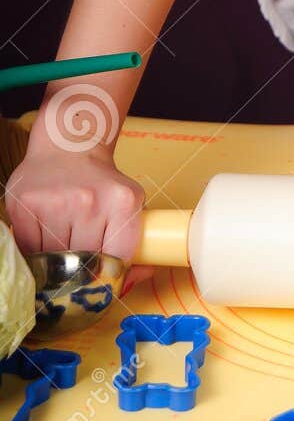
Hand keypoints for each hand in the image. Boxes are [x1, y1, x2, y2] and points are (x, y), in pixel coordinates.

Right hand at [5, 146, 152, 296]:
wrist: (68, 145)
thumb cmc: (99, 182)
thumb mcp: (127, 203)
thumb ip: (132, 240)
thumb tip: (141, 274)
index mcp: (123, 202)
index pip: (118, 260)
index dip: (110, 274)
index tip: (103, 276)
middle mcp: (90, 201)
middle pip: (85, 263)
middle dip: (83, 266)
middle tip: (80, 256)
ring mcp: (56, 202)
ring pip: (55, 260)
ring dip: (57, 259)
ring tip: (62, 240)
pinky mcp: (25, 205)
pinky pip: (29, 249)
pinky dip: (36, 250)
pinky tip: (44, 234)